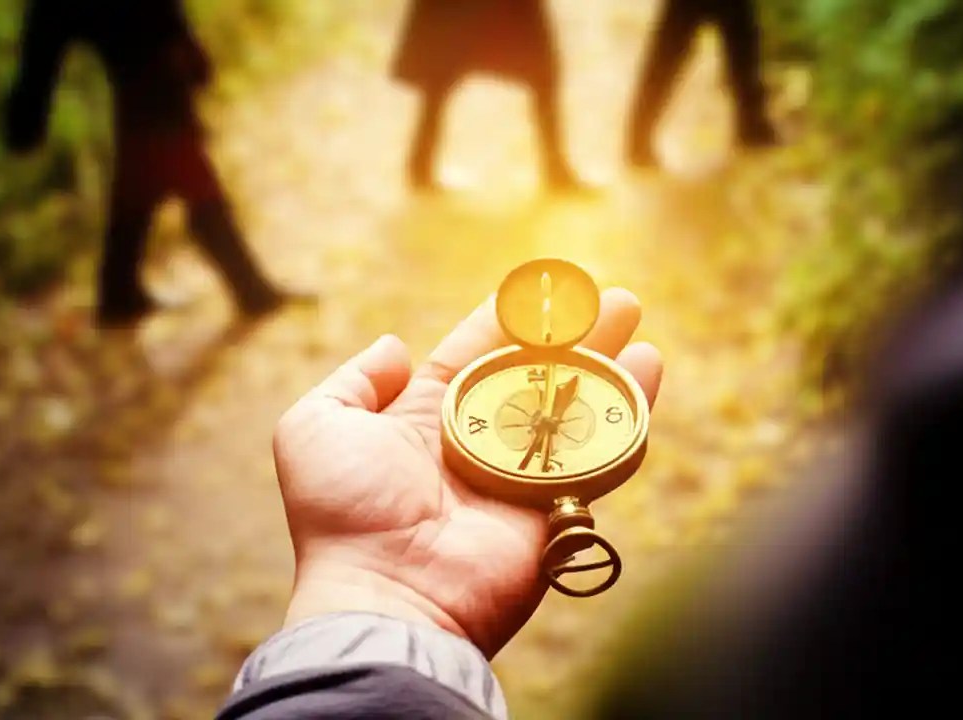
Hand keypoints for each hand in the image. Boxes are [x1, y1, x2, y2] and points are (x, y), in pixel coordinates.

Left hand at [272, 289, 662, 656]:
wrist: (387, 595)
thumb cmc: (345, 513)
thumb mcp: (315, 429)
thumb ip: (353, 383)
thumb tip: (392, 346)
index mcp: (426, 419)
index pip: (475, 354)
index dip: (506, 318)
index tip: (541, 285)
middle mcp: (478, 444)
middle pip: (536, 375)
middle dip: (572, 334)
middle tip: (609, 297)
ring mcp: (520, 477)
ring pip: (574, 409)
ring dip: (607, 364)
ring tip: (635, 321)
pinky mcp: (556, 508)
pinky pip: (600, 457)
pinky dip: (628, 415)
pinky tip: (647, 370)